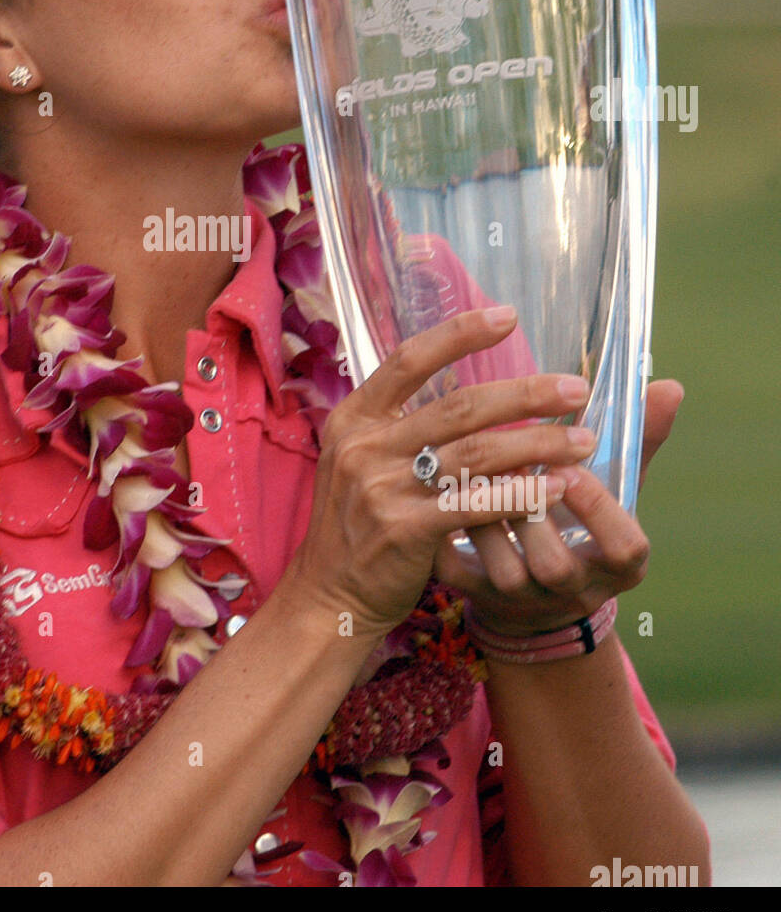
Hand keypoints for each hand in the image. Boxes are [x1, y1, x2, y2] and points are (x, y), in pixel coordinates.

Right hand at [285, 307, 601, 640]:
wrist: (329, 595)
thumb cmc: (360, 525)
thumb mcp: (363, 462)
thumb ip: (404, 428)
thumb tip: (468, 393)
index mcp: (354, 417)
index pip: (410, 360)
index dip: (460, 334)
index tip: (508, 316)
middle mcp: (364, 445)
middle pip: (458, 406)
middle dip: (525, 394)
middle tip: (575, 388)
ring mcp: (381, 487)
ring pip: (476, 454)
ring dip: (537, 444)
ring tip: (583, 441)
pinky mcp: (404, 530)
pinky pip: (476, 504)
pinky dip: (521, 494)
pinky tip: (557, 488)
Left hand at [434, 380, 683, 636]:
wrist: (531, 584)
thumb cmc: (579, 517)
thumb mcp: (613, 483)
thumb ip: (638, 439)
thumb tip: (669, 387)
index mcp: (617, 563)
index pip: (625, 548)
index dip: (599, 509)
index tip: (571, 467)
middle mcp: (574, 588)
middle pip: (556, 565)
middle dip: (533, 512)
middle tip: (511, 467)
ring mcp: (525, 599)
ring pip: (507, 572)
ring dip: (488, 517)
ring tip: (474, 473)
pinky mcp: (478, 596)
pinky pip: (460, 574)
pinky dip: (449, 532)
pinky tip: (442, 493)